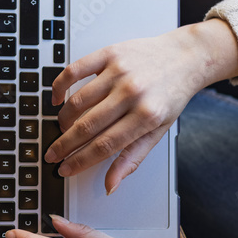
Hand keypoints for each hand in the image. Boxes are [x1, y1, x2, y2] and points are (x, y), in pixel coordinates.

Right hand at [45, 19, 237, 193]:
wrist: (185, 57)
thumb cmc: (171, 95)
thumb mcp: (158, 131)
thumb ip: (132, 158)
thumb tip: (111, 184)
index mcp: (146, 116)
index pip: (104, 146)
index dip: (79, 161)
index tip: (64, 168)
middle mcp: (131, 93)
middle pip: (87, 126)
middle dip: (64, 145)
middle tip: (52, 154)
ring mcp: (119, 72)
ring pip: (77, 101)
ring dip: (64, 120)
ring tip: (62, 129)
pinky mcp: (109, 53)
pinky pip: (74, 70)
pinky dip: (60, 86)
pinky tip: (57, 99)